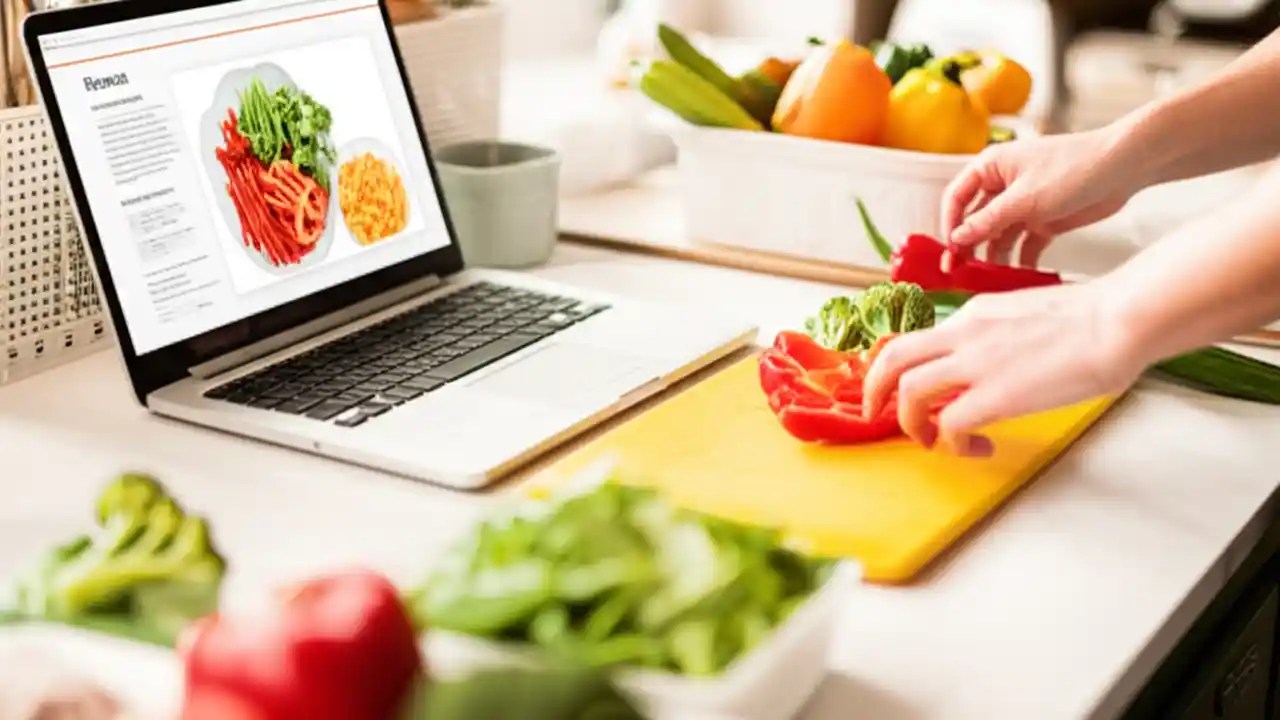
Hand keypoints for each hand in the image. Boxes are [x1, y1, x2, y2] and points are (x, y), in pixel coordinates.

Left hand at [861, 282, 1141, 455]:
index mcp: (974, 313)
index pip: (918, 339)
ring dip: (913, 424)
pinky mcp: (995, 394)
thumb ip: (999, 337)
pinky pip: (950, 425)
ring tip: (934, 441)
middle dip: (876, 390)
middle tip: (879, 415)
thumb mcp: (1027, 316)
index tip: (904, 390)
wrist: (1120, 319)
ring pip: (910, 392)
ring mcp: (976, 362)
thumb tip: (992, 364)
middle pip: (892, 358)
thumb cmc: (1093, 320)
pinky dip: (953, 443)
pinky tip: (977, 448)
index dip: (902, 369)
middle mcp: (964, 332)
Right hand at [942, 127, 1143, 268]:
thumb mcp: (1024, 199)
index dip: (949, 224)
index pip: (957, 198)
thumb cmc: (1074, 168)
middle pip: (975, 220)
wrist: (1125, 166)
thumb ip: (988, 221)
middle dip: (969, 246)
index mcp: (992, 168)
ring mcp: (1024, 204)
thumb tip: (956, 239)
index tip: (949, 250)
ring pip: (999, 236)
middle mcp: (1004, 186)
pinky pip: (1024, 245)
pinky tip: (1018, 275)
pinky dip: (1020, 260)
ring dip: (994, 257)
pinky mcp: (1044, 220)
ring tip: (991, 279)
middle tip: (961, 273)